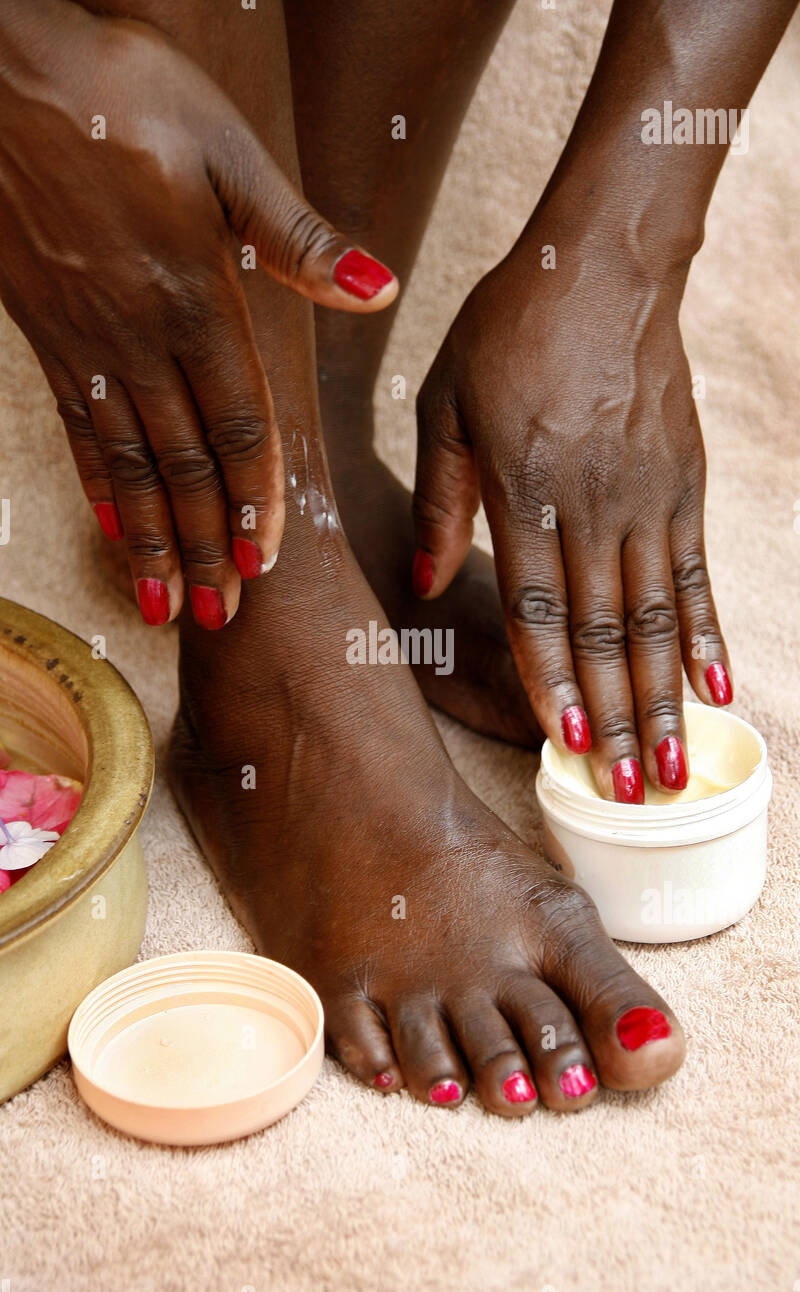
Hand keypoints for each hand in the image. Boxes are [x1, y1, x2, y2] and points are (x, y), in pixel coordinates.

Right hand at [0, 1, 395, 626]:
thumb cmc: (119, 91)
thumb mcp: (226, 149)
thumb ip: (297, 237)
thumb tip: (379, 289)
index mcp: (195, 301)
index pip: (237, 428)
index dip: (255, 500)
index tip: (267, 562)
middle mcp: (140, 339)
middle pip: (182, 467)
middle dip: (207, 545)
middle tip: (224, 615)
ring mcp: (88, 344)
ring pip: (127, 465)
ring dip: (154, 540)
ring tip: (170, 604)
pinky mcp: (48, 336)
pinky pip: (79, 430)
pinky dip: (99, 489)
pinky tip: (113, 532)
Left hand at [412, 235, 731, 799]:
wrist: (603, 262)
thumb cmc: (508, 329)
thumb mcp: (443, 403)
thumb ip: (437, 498)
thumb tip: (420, 580)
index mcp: (521, 488)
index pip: (536, 606)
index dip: (552, 678)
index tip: (567, 743)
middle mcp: (589, 502)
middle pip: (604, 629)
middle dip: (617, 714)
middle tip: (632, 789)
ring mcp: (645, 495)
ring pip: (655, 615)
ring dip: (663, 696)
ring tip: (675, 765)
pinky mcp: (683, 482)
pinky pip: (695, 572)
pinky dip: (707, 633)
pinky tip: (717, 688)